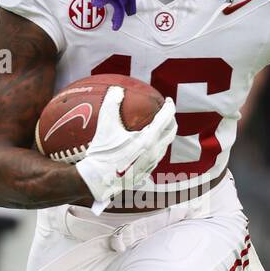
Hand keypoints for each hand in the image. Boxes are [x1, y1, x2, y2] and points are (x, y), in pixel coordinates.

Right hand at [75, 86, 177, 213]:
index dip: (169, 106)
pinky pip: (157, 156)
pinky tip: (146, 144)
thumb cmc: (102, 153)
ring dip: (165, 134)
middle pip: (171, 132)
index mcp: (149, 139)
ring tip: (158, 127)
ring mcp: (152, 164)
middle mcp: (154, 152)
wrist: (97, 181)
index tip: (167, 100)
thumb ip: (111, 104)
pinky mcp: (146, 173)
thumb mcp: (105, 125)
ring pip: (165, 145)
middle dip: (171, 120)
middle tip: (165, 112)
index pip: (167, 118)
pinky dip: (156, 145)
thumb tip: (117, 89)